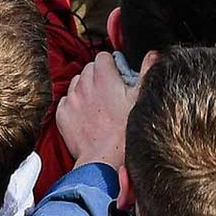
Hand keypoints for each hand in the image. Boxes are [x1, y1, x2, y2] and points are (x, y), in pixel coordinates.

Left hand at [56, 52, 137, 169]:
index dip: (112, 65)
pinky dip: (74, 106)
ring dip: (85, 89)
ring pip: (76, 83)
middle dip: (98, 76)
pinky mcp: (62, 114)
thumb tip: (153, 54)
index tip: (118, 77)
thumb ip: (147, 71)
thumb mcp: (141, 99)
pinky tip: (86, 116)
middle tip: (110, 93)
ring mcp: (71, 99)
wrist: (105, 160)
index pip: (103, 57)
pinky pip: (66, 102)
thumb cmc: (125, 132)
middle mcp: (84, 84)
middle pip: (89, 69)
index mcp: (104, 76)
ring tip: (98, 105)